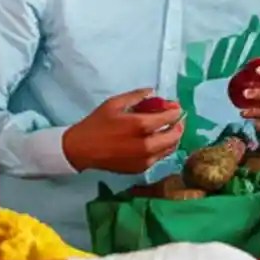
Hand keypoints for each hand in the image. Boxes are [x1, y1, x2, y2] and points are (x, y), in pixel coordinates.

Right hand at [62, 89, 184, 173]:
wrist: (80, 149)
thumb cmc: (97, 124)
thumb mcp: (114, 103)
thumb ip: (137, 96)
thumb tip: (153, 91)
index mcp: (140, 125)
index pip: (169, 117)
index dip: (175, 110)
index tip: (176, 106)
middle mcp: (146, 144)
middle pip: (175, 134)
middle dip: (179, 124)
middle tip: (176, 118)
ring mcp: (145, 159)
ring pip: (170, 148)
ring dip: (174, 136)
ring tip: (169, 128)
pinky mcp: (141, 168)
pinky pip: (160, 157)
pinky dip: (163, 147)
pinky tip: (158, 140)